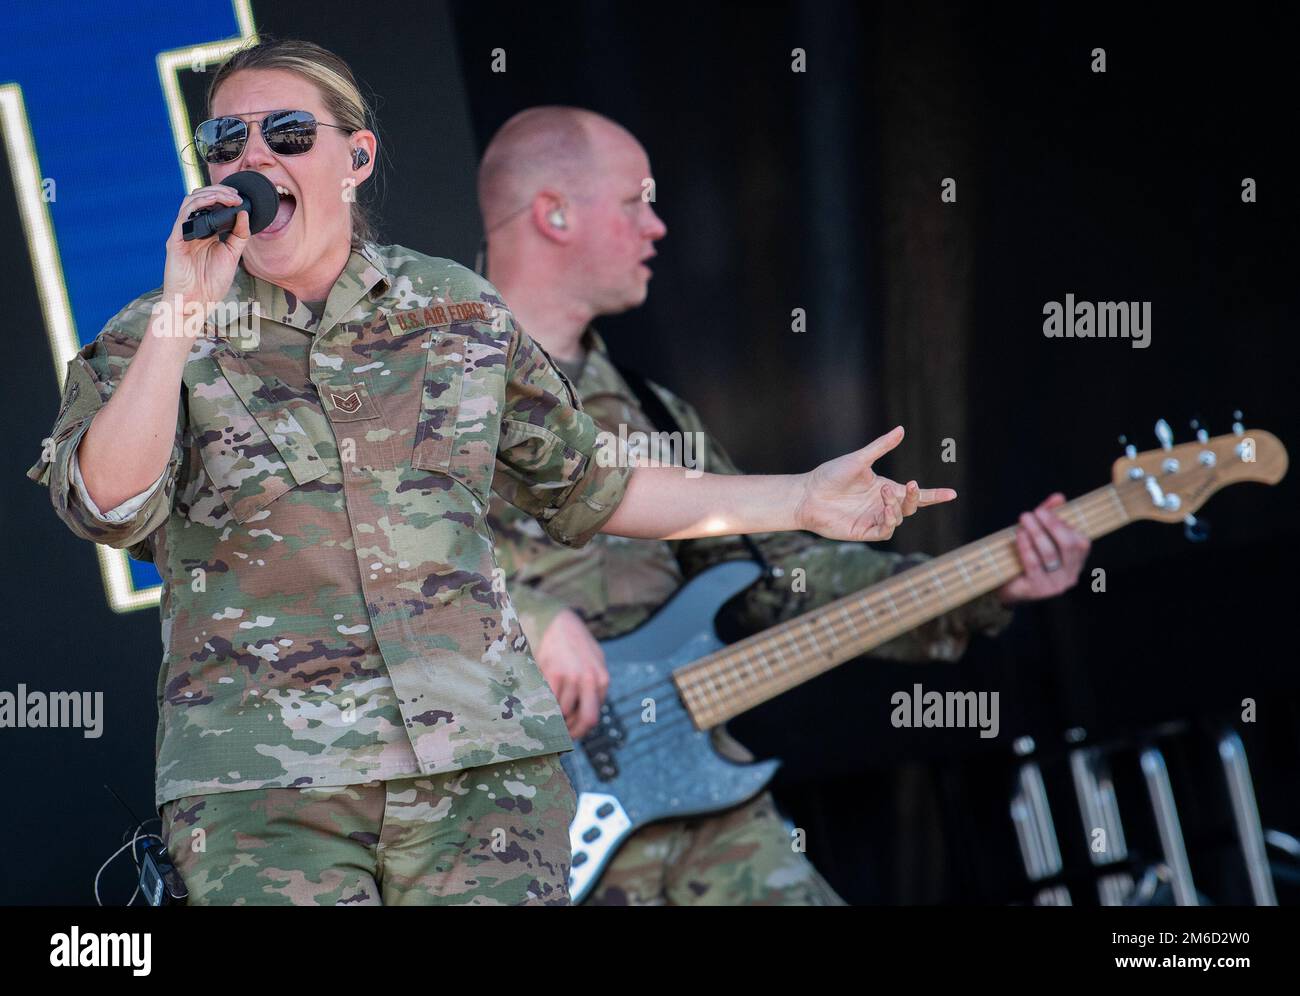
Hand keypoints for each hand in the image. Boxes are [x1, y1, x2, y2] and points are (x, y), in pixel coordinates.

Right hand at [160, 184, 251, 328]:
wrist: (196, 303)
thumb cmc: (211, 284)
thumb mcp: (232, 256)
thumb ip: (239, 235)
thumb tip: (244, 213)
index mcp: (206, 233)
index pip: (211, 205)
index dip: (225, 197)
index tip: (241, 199)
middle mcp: (193, 230)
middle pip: (200, 198)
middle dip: (219, 192)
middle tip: (236, 196)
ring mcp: (183, 233)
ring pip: (190, 201)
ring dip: (210, 194)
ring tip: (228, 197)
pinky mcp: (175, 240)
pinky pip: (184, 215)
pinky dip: (199, 204)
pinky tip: (213, 203)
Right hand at [535, 609, 608, 738]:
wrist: (557, 622)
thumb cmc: (574, 644)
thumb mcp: (593, 663)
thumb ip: (592, 686)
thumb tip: (584, 717)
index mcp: (602, 679)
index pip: (594, 716)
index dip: (579, 730)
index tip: (567, 734)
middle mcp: (591, 679)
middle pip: (587, 720)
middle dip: (573, 733)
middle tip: (560, 738)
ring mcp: (573, 677)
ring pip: (564, 712)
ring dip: (554, 718)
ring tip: (545, 715)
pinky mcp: (554, 673)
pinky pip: (550, 701)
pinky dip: (544, 708)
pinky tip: (538, 707)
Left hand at [794, 425, 955, 541]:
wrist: (808, 493)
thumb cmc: (830, 475)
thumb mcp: (859, 459)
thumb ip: (881, 447)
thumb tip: (901, 430)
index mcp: (884, 489)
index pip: (914, 495)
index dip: (933, 495)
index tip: (952, 493)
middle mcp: (882, 505)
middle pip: (910, 506)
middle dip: (915, 497)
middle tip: (909, 485)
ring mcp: (873, 519)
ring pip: (898, 518)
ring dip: (896, 506)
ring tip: (884, 494)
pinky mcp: (863, 531)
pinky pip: (885, 530)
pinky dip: (889, 521)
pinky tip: (885, 510)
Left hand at [998, 493, 1090, 603]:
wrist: (1009, 588)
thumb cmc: (1028, 558)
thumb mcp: (1040, 536)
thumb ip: (1050, 517)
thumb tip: (1059, 497)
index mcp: (1076, 562)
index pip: (1080, 541)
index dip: (1064, 524)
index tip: (1045, 511)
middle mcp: (1070, 574)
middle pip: (1068, 546)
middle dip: (1052, 525)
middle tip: (1036, 512)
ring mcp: (1055, 584)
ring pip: (1050, 554)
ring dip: (1036, 533)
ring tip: (1024, 518)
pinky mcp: (1037, 589)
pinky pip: (1034, 564)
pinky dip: (1026, 546)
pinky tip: (1020, 535)